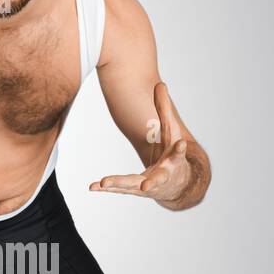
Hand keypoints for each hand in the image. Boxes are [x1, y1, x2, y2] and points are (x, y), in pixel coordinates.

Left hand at [89, 80, 189, 203]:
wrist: (178, 185)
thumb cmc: (173, 155)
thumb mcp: (171, 132)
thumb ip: (165, 110)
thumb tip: (161, 84)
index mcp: (173, 160)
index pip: (178, 153)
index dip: (180, 149)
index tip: (181, 144)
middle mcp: (163, 176)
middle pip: (157, 178)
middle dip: (151, 182)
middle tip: (145, 186)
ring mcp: (148, 186)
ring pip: (133, 185)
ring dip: (119, 183)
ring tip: (104, 182)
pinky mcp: (134, 190)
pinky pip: (118, 189)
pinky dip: (106, 187)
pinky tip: (92, 186)